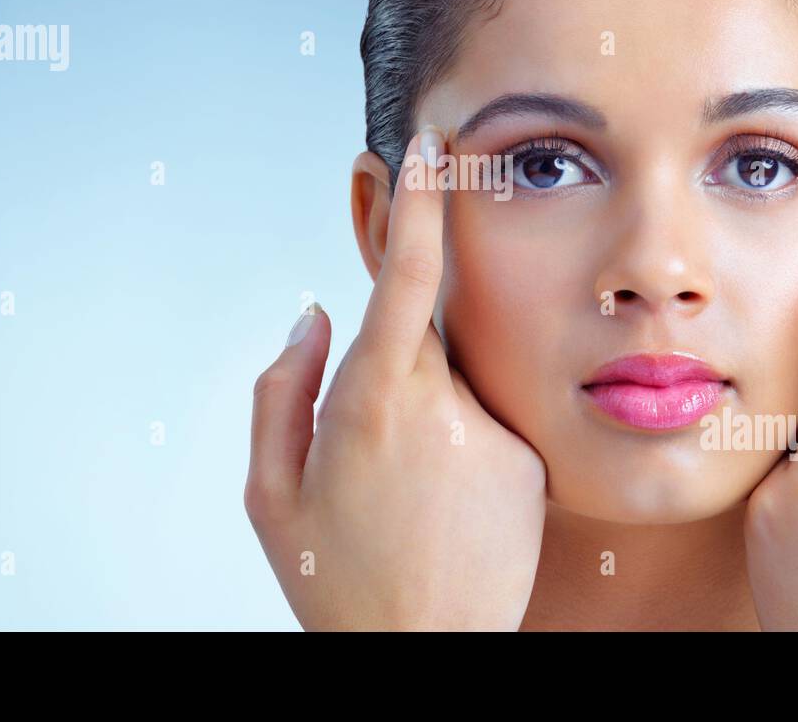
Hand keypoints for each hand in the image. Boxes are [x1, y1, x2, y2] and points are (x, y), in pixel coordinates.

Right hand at [245, 127, 547, 629]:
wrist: (426, 652)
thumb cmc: (337, 578)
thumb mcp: (270, 493)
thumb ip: (280, 388)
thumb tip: (313, 313)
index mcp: (371, 401)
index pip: (406, 274)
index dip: (420, 202)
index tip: (431, 145)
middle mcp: (441, 405)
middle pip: (422, 328)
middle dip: (396, 349)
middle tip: (377, 428)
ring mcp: (493, 431)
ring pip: (451, 379)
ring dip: (422, 414)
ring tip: (406, 496)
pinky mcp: (527, 458)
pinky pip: (483, 419)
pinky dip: (459, 445)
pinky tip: (443, 507)